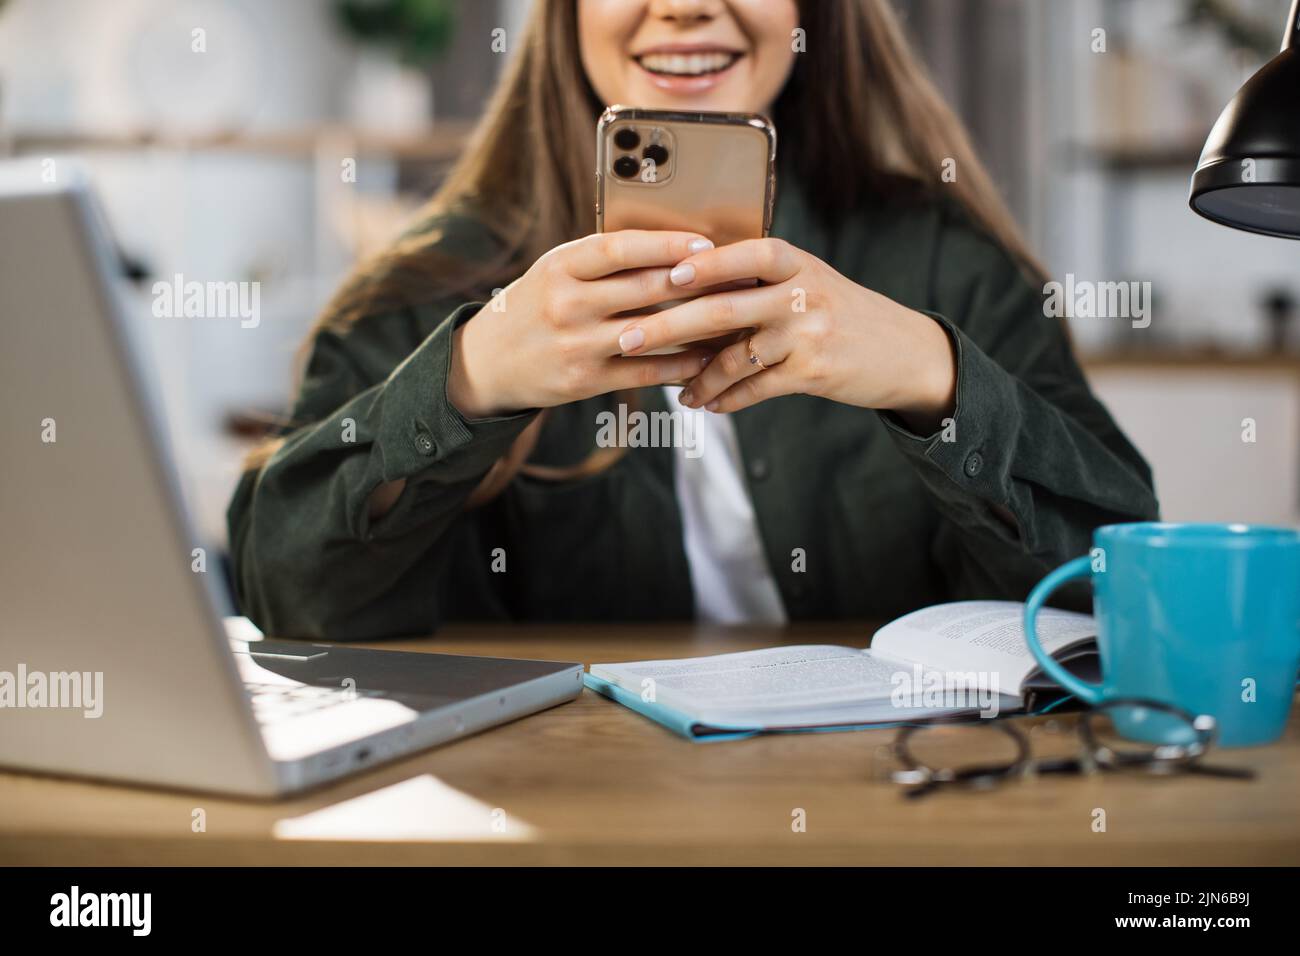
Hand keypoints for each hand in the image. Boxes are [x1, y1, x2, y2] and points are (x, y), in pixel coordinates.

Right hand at [448, 230, 717, 417]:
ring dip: (698, 324)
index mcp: (560, 265)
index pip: (619, 248)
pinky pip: (646, 370)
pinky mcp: (585, 380)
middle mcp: (567, 303)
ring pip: (652, 331)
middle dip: (698, 283)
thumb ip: (604, 260)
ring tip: (736, 315)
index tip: (705, 244)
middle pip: (644, 289)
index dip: (665, 245)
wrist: (486, 363)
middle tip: (740, 276)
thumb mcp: (556, 271)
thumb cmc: (536, 306)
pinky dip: (682, 364)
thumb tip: (673, 246)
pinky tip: (710, 357)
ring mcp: (576, 344)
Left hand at [613, 238, 957, 431]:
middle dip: (667, 326)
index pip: (744, 254)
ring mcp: (808, 333)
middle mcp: (802, 292)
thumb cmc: (838, 312)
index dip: (704, 264)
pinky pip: (755, 387)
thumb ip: (757, 280)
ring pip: (734, 356)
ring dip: (696, 377)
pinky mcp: (813, 372)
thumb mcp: (807, 280)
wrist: (902, 351)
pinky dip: (727, 398)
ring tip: (675, 390)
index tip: (664, 274)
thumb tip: (681, 280)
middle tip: (626, 336)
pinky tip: (707, 403)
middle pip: (723, 308)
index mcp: (795, 261)